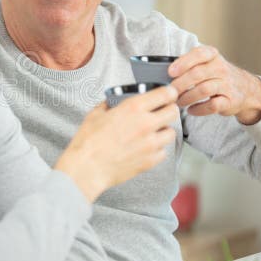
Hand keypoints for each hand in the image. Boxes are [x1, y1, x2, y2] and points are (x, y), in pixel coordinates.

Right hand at [56, 85, 178, 201]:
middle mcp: (146, 124)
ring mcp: (150, 144)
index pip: (165, 94)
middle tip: (161, 112)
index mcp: (133, 108)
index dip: (169, 93)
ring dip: (163, 131)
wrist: (87, 168)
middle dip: (169, 110)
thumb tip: (112, 102)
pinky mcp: (150, 161)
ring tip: (152, 133)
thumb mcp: (95, 114)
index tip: (168, 94)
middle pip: (173, 112)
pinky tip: (146, 148)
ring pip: (171, 133)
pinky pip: (163, 152)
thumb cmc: (88, 142)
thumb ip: (108, 105)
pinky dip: (157, 149)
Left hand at [168, 45, 260, 124]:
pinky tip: (191, 110)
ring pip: (204, 89)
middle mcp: (221, 68)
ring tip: (178, 102)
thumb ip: (188, 64)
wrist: (245, 89)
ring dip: (187, 97)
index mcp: (212, 55)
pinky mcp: (230, 100)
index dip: (183, 63)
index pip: (199, 54)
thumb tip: (163, 72)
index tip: (170, 72)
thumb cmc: (217, 75)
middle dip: (180, 84)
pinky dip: (199, 109)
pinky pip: (212, 105)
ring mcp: (227, 84)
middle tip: (170, 91)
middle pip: (197, 74)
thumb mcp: (206, 63)